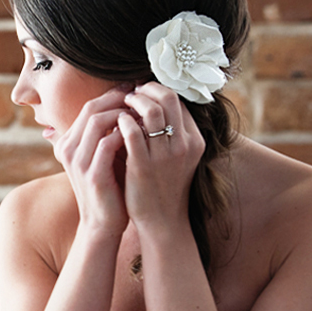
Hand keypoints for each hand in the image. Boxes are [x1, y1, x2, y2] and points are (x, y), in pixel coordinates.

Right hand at [54, 90, 130, 235]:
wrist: (103, 223)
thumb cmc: (108, 187)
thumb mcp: (101, 157)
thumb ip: (105, 134)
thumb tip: (125, 107)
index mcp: (67, 142)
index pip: (89, 106)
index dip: (114, 95)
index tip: (136, 91)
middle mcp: (67, 148)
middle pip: (91, 108)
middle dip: (119, 99)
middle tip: (142, 96)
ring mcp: (77, 161)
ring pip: (97, 121)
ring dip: (123, 113)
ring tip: (143, 113)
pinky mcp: (92, 174)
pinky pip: (107, 143)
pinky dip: (125, 134)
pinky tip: (142, 133)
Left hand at [117, 82, 205, 230]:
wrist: (162, 221)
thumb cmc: (164, 186)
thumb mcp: (177, 157)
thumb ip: (171, 133)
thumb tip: (152, 104)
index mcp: (195, 140)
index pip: (178, 100)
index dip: (158, 90)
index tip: (142, 90)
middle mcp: (184, 144)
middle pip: (168, 98)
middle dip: (147, 89)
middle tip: (132, 91)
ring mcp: (166, 155)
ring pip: (151, 111)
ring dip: (133, 101)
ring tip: (123, 102)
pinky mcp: (145, 165)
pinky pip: (132, 132)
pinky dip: (123, 121)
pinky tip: (116, 121)